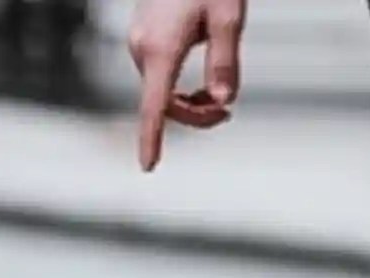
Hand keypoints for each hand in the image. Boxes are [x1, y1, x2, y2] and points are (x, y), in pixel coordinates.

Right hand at [127, 0, 246, 171]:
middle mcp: (142, 49)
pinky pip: (160, 78)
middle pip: (164, 104)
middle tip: (228, 112)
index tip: (148, 166)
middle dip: (196, 116)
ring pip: (162, 93)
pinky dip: (181, 89)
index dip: (152, 138)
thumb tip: (223, 101)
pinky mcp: (145, 38)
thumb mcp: (228, 18)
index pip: (155, 105)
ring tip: (221, 98)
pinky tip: (204, 86)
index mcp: (160, 49)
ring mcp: (140, 43)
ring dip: (191, 103)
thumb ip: (225, 62)